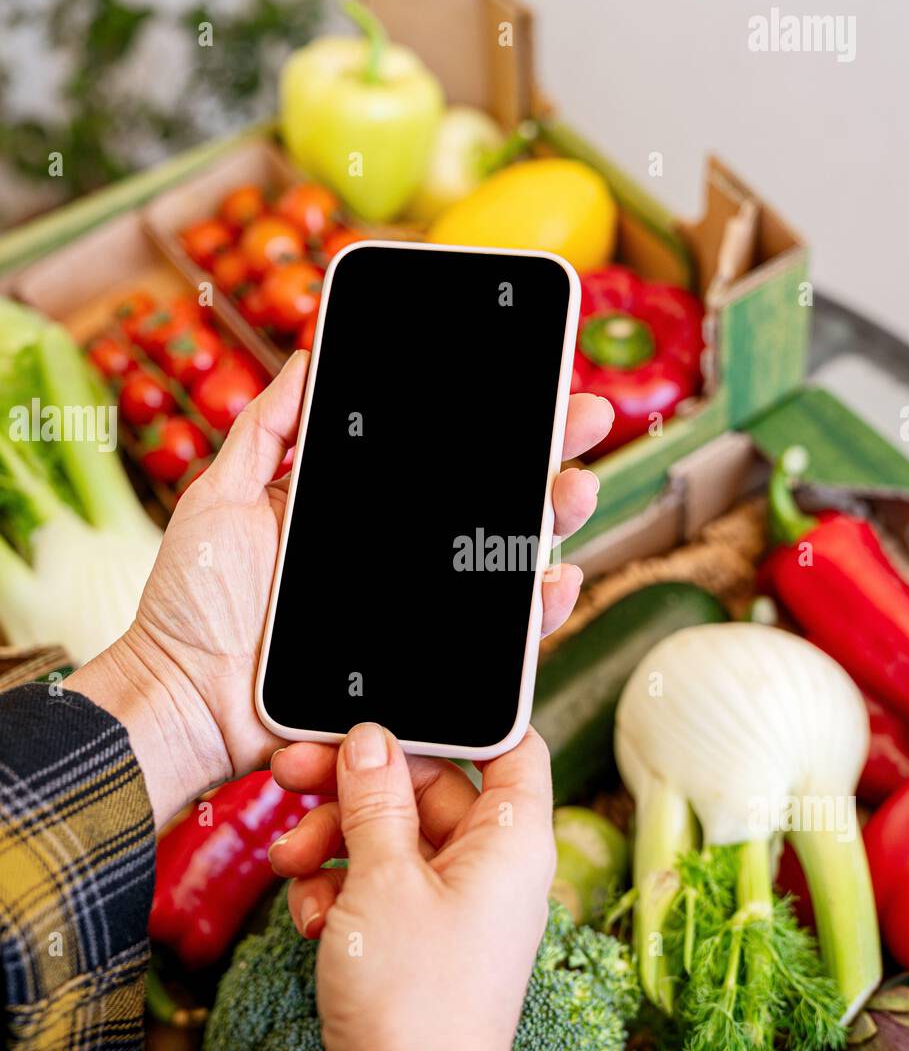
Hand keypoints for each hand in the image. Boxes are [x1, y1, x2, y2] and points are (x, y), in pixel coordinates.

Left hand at [68, 351, 612, 826]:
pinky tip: (555, 578)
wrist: (181, 697)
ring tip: (577, 486)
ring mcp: (417, 610)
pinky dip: (535, 613)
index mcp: (362, 509)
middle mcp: (400, 556)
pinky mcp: (423, 667)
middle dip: (550, 455)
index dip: (494, 418)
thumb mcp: (219, 496)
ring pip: (507, 564)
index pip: (443, 457)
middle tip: (586, 414)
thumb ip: (265, 430)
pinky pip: (492, 641)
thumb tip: (309, 354)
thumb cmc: (191, 601)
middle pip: (493, 500)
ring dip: (556, 521)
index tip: (537, 376)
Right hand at [269, 723, 554, 1050]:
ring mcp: (451, 910)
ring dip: (335, 841)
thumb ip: (373, 799)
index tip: (393, 709)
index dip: (458, 722)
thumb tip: (370, 739)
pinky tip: (313, 916)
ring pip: (392, 839)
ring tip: (294, 862)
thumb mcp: (383, 877)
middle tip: (297, 772)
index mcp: (512, 840)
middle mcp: (490, 870)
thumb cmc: (416, 1004)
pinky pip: (376, 889)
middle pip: (427, 790)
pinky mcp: (414, 945)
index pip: (508, 747)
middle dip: (357, 785)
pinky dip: (338, 891)